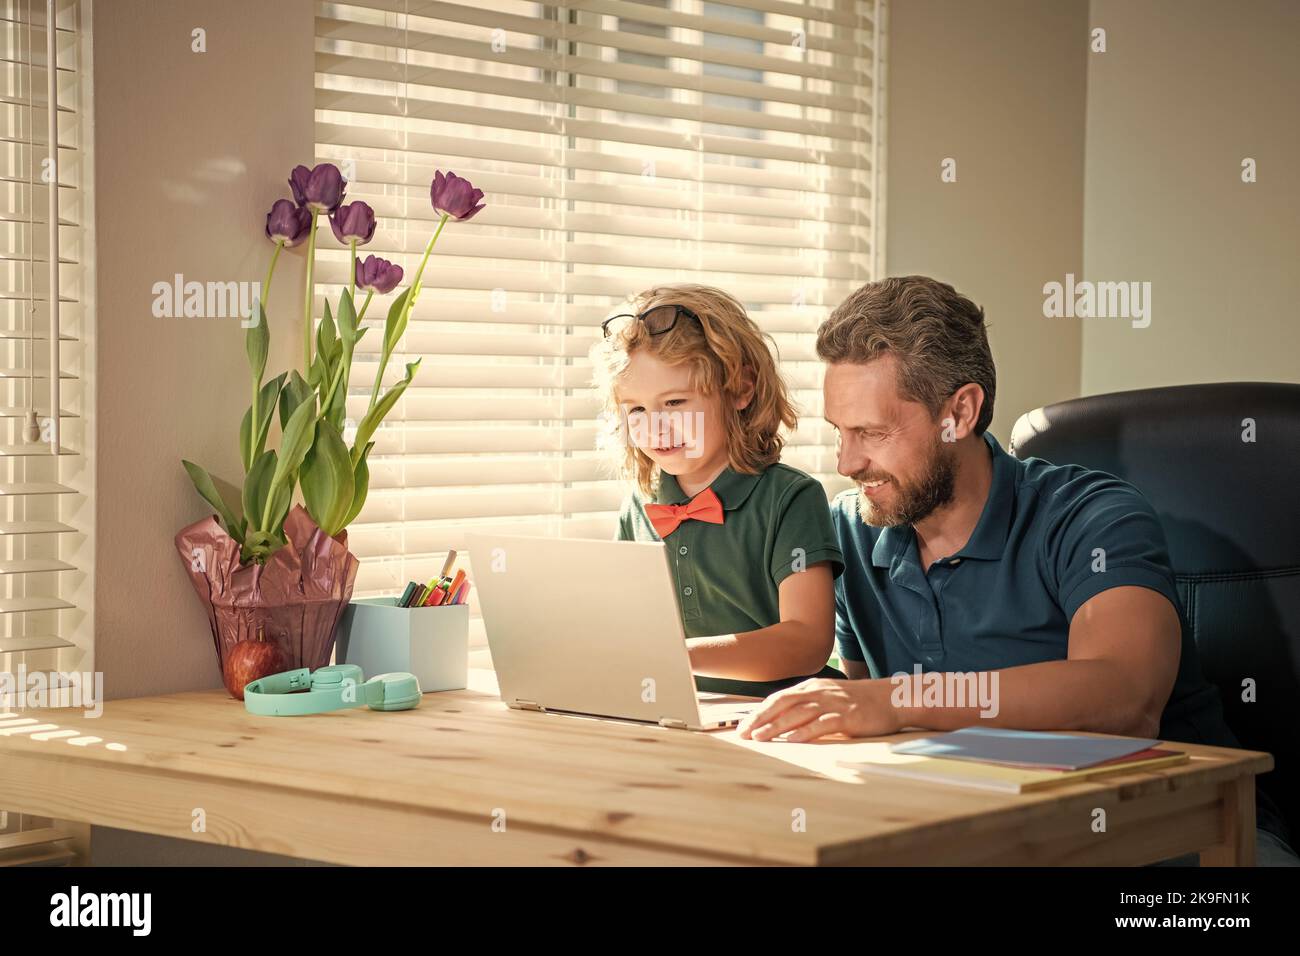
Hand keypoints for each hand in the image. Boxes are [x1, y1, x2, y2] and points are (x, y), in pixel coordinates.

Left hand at [737, 678, 899, 741]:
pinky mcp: (848, 716)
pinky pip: (823, 723)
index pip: (780, 698)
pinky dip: (806, 732)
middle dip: (761, 718)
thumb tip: (785, 721)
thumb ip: (810, 706)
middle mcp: (819, 692)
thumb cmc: (859, 702)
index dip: (760, 711)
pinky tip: (792, 740)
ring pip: (799, 713)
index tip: (743, 725)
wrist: (892, 698)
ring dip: (776, 726)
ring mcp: (833, 703)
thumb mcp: (830, 698)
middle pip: (783, 703)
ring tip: (759, 737)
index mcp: (812, 687)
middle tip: (742, 732)